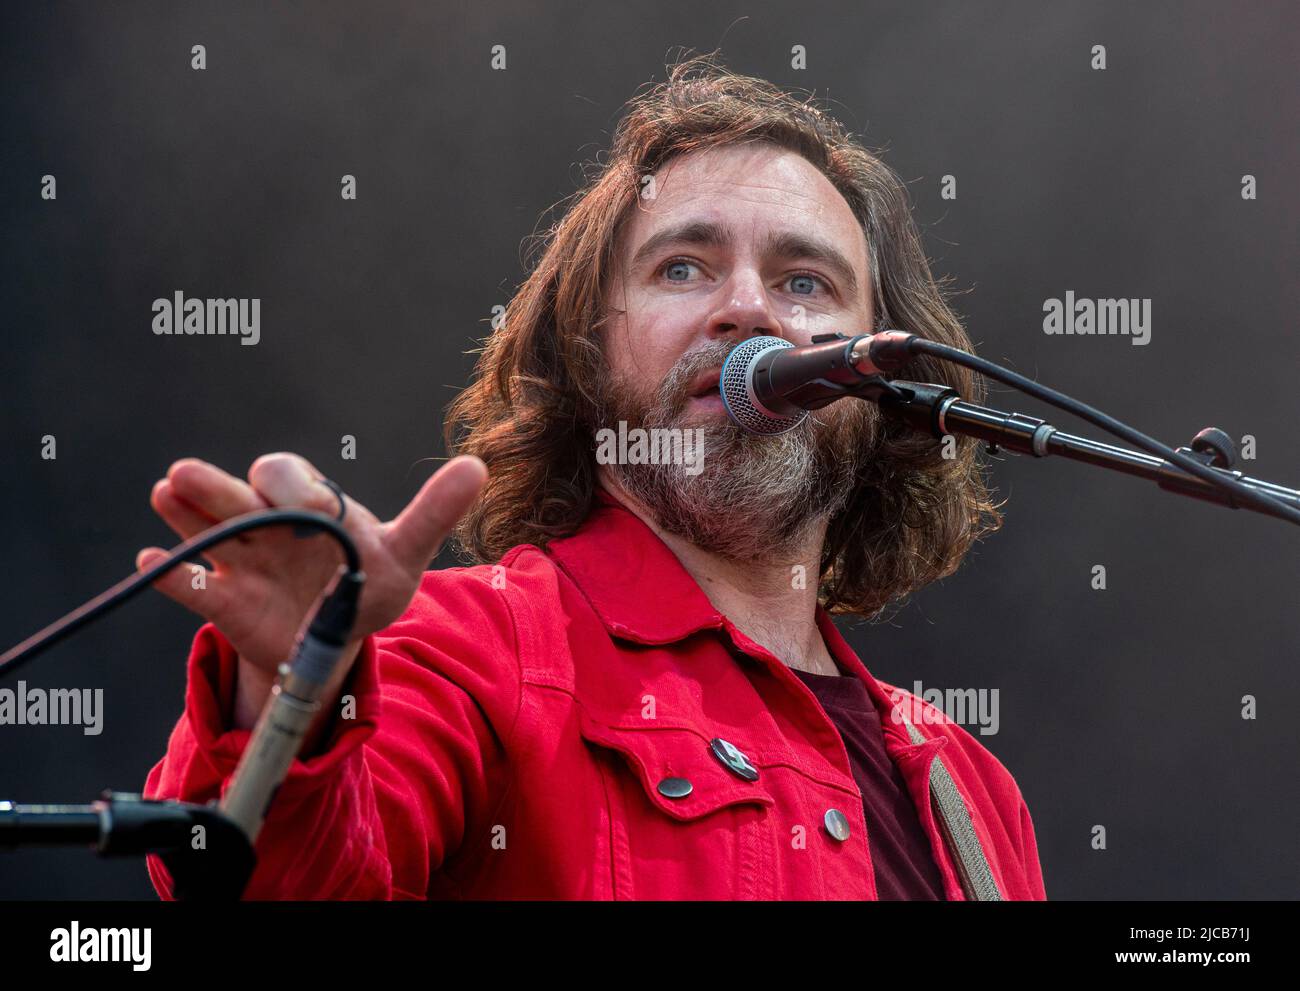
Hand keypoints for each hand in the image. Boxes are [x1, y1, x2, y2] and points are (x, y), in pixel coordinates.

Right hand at [137, 453, 486, 728]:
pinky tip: (153, 562)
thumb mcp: (406, 551)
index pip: (287, 477)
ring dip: (183, 511)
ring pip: (203, 526)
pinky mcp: (224, 598)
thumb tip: (478, 467)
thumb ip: (434, 512)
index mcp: (308, 502)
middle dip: (216, 487)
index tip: (306, 509)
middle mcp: (266, 520)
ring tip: (166, 492)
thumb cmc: (367, 582)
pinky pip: (190, 583)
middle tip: (188, 476)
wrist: (337, 639)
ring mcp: (240, 557)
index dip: (292, 489)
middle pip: (235, 494)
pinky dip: (170, 573)